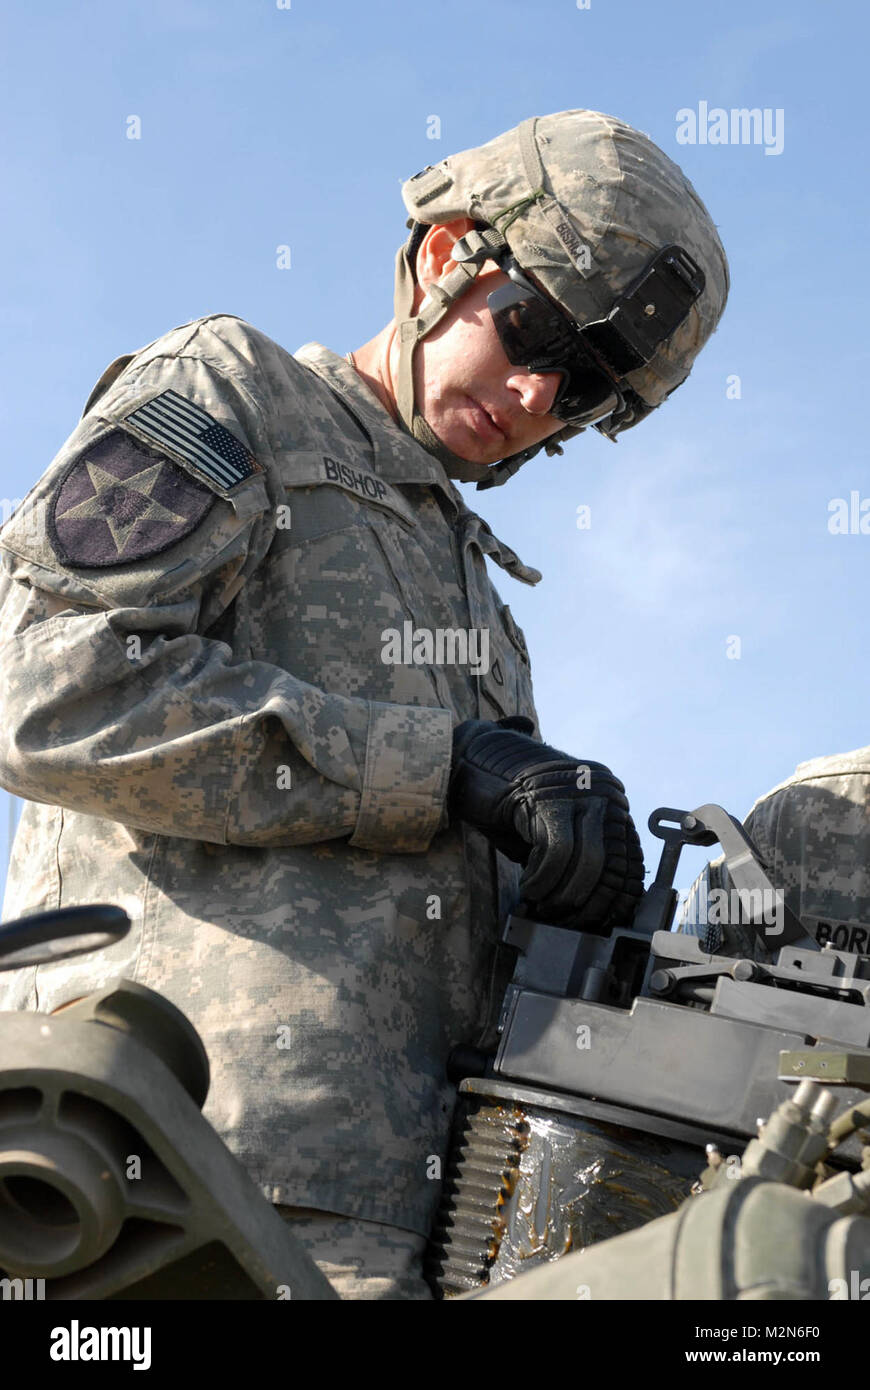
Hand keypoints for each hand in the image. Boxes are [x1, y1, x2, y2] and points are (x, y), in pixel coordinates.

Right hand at [448, 717, 643, 929]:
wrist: (473, 761)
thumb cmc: (513, 804)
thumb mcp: (554, 832)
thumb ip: (577, 858)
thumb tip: (589, 909)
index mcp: (612, 804)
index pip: (629, 863)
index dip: (611, 900)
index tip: (591, 922)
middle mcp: (606, 793)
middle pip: (611, 865)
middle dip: (585, 902)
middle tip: (560, 918)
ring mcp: (581, 791)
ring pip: (588, 861)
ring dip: (560, 893)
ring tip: (539, 902)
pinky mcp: (553, 795)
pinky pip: (558, 851)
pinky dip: (542, 878)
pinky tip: (528, 885)